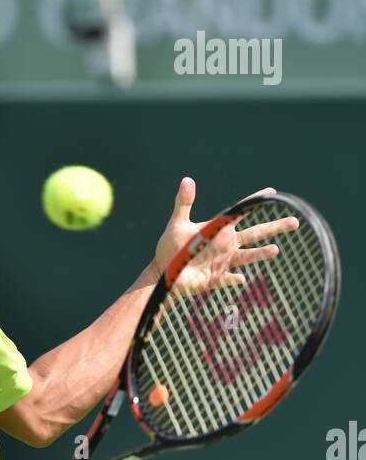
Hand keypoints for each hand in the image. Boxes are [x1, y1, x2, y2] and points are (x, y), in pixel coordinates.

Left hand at [153, 178, 298, 293]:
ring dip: (260, 253)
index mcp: (219, 229)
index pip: (240, 213)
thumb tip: (186, 180)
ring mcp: (222, 262)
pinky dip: (233, 279)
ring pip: (247, 256)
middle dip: (275, 227)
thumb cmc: (169, 248)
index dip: (254, 202)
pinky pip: (227, 279)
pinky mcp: (215, 278)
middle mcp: (225, 244)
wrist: (163, 272)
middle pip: (255, 234)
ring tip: (276, 250)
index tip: (272, 192)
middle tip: (295, 221)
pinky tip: (242, 278)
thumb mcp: (176, 223)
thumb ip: (183, 203)